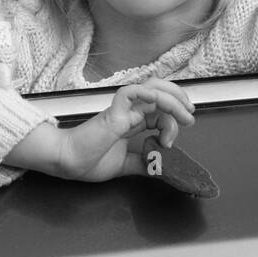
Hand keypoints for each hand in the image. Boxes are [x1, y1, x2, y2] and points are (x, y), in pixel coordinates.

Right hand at [58, 77, 196, 181]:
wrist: (67, 161)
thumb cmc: (87, 160)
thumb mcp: (125, 165)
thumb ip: (142, 164)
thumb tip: (159, 168)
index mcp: (131, 122)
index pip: (159, 111)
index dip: (172, 121)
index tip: (170, 143)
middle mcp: (129, 112)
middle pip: (160, 93)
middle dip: (179, 100)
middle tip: (190, 115)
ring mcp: (122, 109)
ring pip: (152, 89)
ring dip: (173, 98)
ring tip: (184, 114)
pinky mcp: (113, 111)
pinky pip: (131, 93)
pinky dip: (149, 94)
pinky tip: (160, 103)